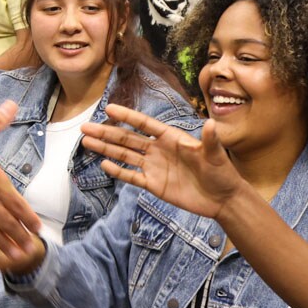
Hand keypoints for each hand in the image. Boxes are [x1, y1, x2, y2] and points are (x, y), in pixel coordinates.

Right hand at [81, 104, 249, 221]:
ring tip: (87, 142)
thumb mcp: (216, 156)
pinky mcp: (154, 185)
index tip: (109, 108)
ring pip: (125, 156)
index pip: (144, 124)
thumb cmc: (222, 173)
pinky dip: (118, 171)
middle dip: (106, 132)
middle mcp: (159, 150)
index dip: (127, 117)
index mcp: (171, 138)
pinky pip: (132, 176)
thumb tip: (211, 123)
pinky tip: (104, 164)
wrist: (222, 200)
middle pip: (127, 139)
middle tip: (85, 127)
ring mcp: (155, 167)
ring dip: (106, 149)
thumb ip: (210, 140)